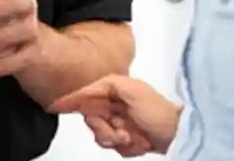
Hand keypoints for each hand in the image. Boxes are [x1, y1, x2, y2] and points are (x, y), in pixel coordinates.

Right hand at [50, 75, 180, 156]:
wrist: (178, 135)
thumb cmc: (157, 112)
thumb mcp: (131, 90)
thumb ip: (107, 85)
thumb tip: (85, 90)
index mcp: (114, 89)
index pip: (85, 95)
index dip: (70, 101)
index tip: (55, 106)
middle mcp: (115, 105)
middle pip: (91, 119)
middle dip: (105, 129)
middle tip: (121, 132)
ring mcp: (120, 123)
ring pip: (101, 136)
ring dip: (116, 140)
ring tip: (133, 139)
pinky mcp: (126, 139)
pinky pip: (114, 146)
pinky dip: (126, 148)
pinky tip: (139, 144)